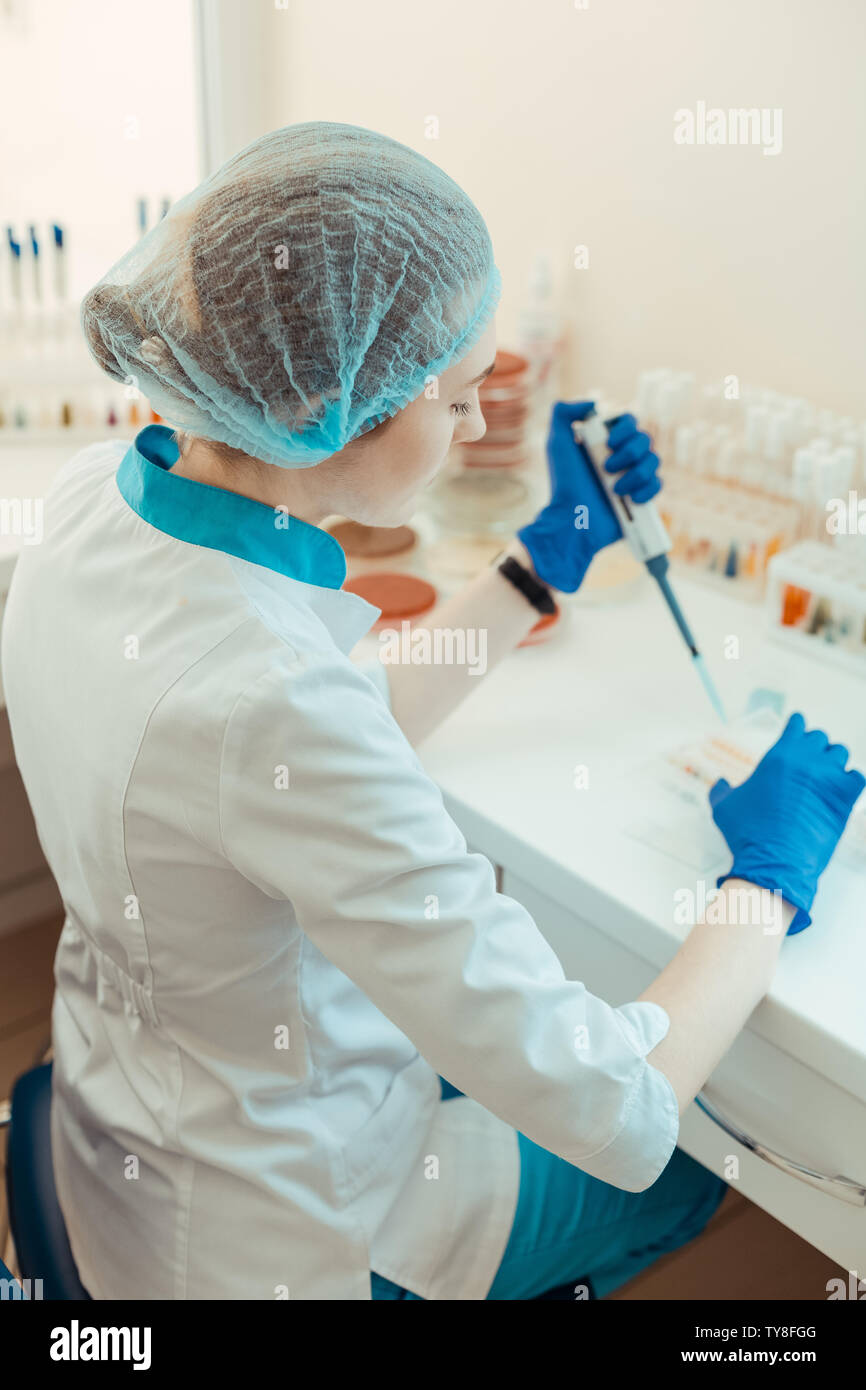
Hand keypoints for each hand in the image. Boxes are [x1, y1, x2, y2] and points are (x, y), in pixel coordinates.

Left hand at [517, 403, 661, 592]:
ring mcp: (633, 478)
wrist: (572, 520)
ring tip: (614, 489)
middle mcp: (622, 458)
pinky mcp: (641, 498)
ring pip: (654, 461)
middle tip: (606, 468)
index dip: (625, 429)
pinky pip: (658, 485)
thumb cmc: (563, 483)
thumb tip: (593, 403)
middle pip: (645, 439)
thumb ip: (563, 413)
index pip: (629, 422)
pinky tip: (629, 499)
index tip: (609, 442)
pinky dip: (646, 490)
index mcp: (606, 443)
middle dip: (628, 453)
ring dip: (636, 474)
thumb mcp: (556, 443)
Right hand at [709, 713, 865, 933]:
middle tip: (806, 762)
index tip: (796, 730)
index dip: (796, 727)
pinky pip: (857, 777)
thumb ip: (722, 790)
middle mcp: (807, 760)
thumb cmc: (748, 833)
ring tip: (824, 775)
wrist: (775, 862)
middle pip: (820, 738)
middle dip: (812, 747)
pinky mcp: (845, 798)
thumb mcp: (725, 807)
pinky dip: (849, 782)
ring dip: (832, 761)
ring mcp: (830, 778)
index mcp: (779, 755)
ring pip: (840, 754)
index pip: (797, 724)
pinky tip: (839, 791)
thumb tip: (721, 784)